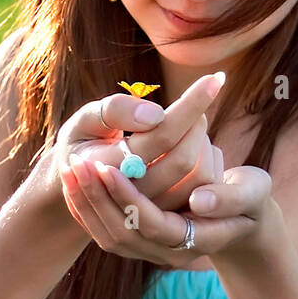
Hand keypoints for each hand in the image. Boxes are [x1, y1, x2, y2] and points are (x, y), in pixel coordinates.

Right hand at [48, 72, 226, 218]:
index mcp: (109, 166)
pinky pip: (204, 190)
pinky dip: (207, 161)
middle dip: (197, 123)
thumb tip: (155, 115)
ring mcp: (153, 212)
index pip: (163, 134)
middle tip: (194, 106)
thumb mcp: (85, 120)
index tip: (214, 78)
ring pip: (199, 176)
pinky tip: (194, 147)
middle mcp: (133, 195)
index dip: (192, 105)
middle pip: (184, 158)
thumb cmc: (85, 144)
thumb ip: (114, 111)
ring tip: (190, 126)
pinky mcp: (170, 219)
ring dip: (203, 142)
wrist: (83, 189)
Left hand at [61, 153, 272, 268]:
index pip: (152, 224)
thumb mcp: (254, 192)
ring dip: (86, 204)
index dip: (128, 198)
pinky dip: (86, 210)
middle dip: (97, 198)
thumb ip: (232, 197)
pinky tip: (74, 183)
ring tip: (69, 169)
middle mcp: (169, 254)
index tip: (107, 166)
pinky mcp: (139, 244)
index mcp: (196, 240)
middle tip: (78, 162)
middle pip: (123, 233)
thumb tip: (197, 200)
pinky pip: (104, 233)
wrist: (242, 220)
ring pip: (108, 236)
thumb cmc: (250, 199)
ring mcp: (151, 252)